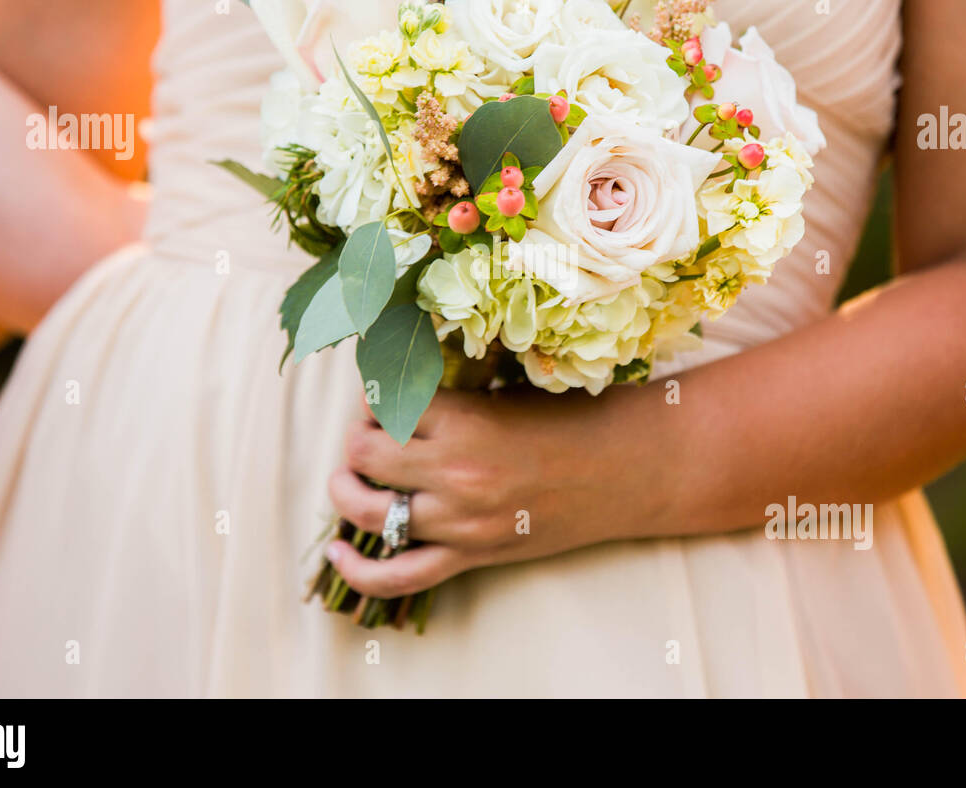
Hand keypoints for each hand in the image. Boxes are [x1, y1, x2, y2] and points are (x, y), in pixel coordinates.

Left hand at [324, 383, 683, 597]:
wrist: (628, 470)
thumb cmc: (574, 420)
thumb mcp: (507, 393)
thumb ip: (452, 398)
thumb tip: (397, 390)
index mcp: (464, 419)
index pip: (384, 403)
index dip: (373, 395)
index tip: (379, 391)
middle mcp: (454, 471)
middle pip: (363, 454)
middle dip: (358, 438)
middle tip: (372, 430)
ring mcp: (460, 521)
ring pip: (366, 510)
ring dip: (347, 490)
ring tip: (350, 478)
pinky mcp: (472, 556)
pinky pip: (398, 576)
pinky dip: (357, 569)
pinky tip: (337, 551)